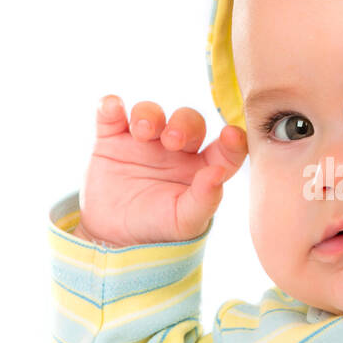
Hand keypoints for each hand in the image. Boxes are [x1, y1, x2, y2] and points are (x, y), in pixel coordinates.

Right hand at [76, 97, 246, 246]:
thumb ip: (204, 200)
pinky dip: (110, 106)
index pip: (225, 149)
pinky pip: (111, 114)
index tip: (230, 135)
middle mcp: (176, 149)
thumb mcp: (184, 222)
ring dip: (148, 114)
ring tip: (142, 131)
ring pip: (151, 112)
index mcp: (202, 168)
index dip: (232, 140)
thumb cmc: (158, 228)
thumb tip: (218, 173)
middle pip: (188, 121)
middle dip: (183, 124)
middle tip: (173, 140)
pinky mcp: (112, 139)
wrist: (113, 237)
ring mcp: (144, 141)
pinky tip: (112, 108)